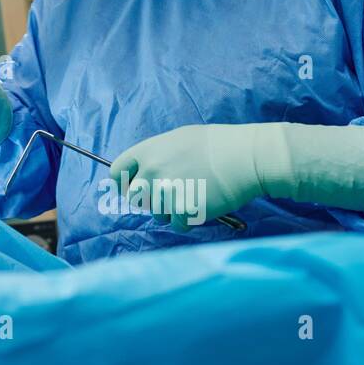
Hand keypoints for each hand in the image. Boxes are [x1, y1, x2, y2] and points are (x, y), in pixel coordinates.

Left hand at [108, 124, 262, 230]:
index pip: (118, 172)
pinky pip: (177, 224)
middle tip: (169, 196)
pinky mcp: (183, 210)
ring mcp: (166, 191)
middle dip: (149, 201)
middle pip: (134, 198)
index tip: (131, 189)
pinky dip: (188, 221)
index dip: (123, 183)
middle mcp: (151, 171)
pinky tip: (202, 206)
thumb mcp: (178, 139)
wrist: (245, 157)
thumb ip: (156, 155)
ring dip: (171, 211)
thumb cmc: (216, 145)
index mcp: (148, 151)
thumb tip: (143, 170)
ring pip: (157, 214)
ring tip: (192, 196)